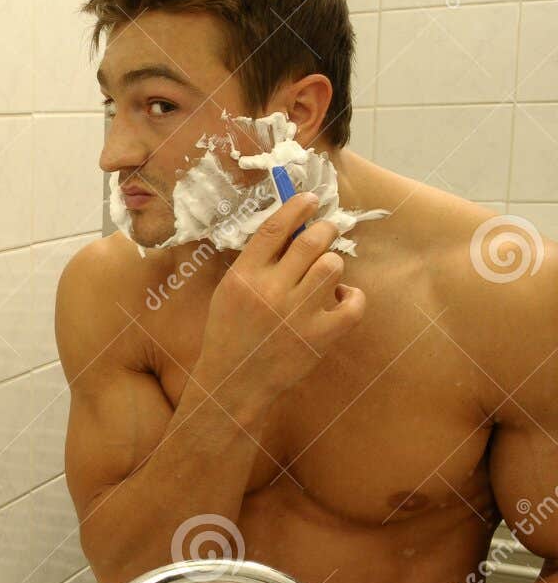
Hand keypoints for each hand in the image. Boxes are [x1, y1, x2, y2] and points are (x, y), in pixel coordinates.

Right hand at [193, 193, 365, 421]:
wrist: (233, 383)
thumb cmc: (229, 334)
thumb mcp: (228, 292)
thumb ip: (254, 263)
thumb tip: (290, 229)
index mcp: (243, 277)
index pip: (275, 228)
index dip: (297, 207)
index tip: (311, 198)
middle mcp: (270, 291)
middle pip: (311, 240)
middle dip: (325, 230)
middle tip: (326, 232)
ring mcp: (297, 314)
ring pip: (333, 265)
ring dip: (333, 263)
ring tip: (325, 273)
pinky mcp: (319, 336)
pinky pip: (353, 303)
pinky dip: (352, 296)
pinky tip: (340, 298)